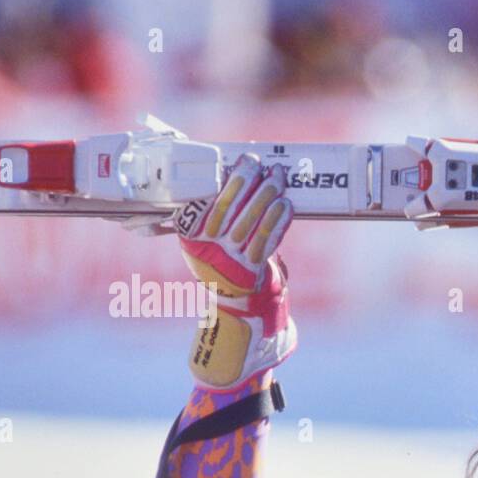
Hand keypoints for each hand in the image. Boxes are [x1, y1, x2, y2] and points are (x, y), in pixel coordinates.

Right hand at [178, 156, 296, 391]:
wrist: (236, 316)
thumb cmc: (228, 272)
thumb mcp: (211, 246)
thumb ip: (216, 218)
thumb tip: (236, 178)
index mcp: (190, 237)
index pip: (211, 200)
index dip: (231, 179)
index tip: (244, 161)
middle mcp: (206, 249)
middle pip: (230, 207)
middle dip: (251, 182)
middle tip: (267, 166)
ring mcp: (228, 262)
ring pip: (249, 221)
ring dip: (267, 196)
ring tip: (280, 179)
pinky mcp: (251, 273)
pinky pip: (266, 241)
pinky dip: (278, 221)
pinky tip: (287, 205)